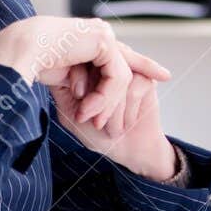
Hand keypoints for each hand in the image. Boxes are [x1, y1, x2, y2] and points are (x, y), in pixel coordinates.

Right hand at [0, 16, 169, 133]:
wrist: (18, 52)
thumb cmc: (31, 67)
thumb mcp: (64, 82)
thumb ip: (86, 85)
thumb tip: (96, 100)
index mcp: (90, 39)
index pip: (120, 57)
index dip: (143, 65)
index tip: (163, 75)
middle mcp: (100, 34)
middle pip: (125, 68)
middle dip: (124, 97)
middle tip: (111, 127)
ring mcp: (103, 35)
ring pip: (121, 77)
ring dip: (105, 103)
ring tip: (87, 118)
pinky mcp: (102, 41)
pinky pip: (116, 76)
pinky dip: (104, 96)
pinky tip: (88, 109)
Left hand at [54, 68, 176, 181]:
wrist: (126, 150)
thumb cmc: (95, 132)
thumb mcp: (70, 111)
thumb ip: (64, 87)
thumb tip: (64, 65)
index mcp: (83, 67)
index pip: (78, 59)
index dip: (78, 82)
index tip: (80, 112)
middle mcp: (106, 63)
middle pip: (99, 66)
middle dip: (98, 100)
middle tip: (96, 123)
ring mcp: (128, 68)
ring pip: (118, 79)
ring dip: (113, 112)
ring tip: (111, 127)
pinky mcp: (146, 78)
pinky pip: (133, 89)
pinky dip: (127, 113)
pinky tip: (125, 122)